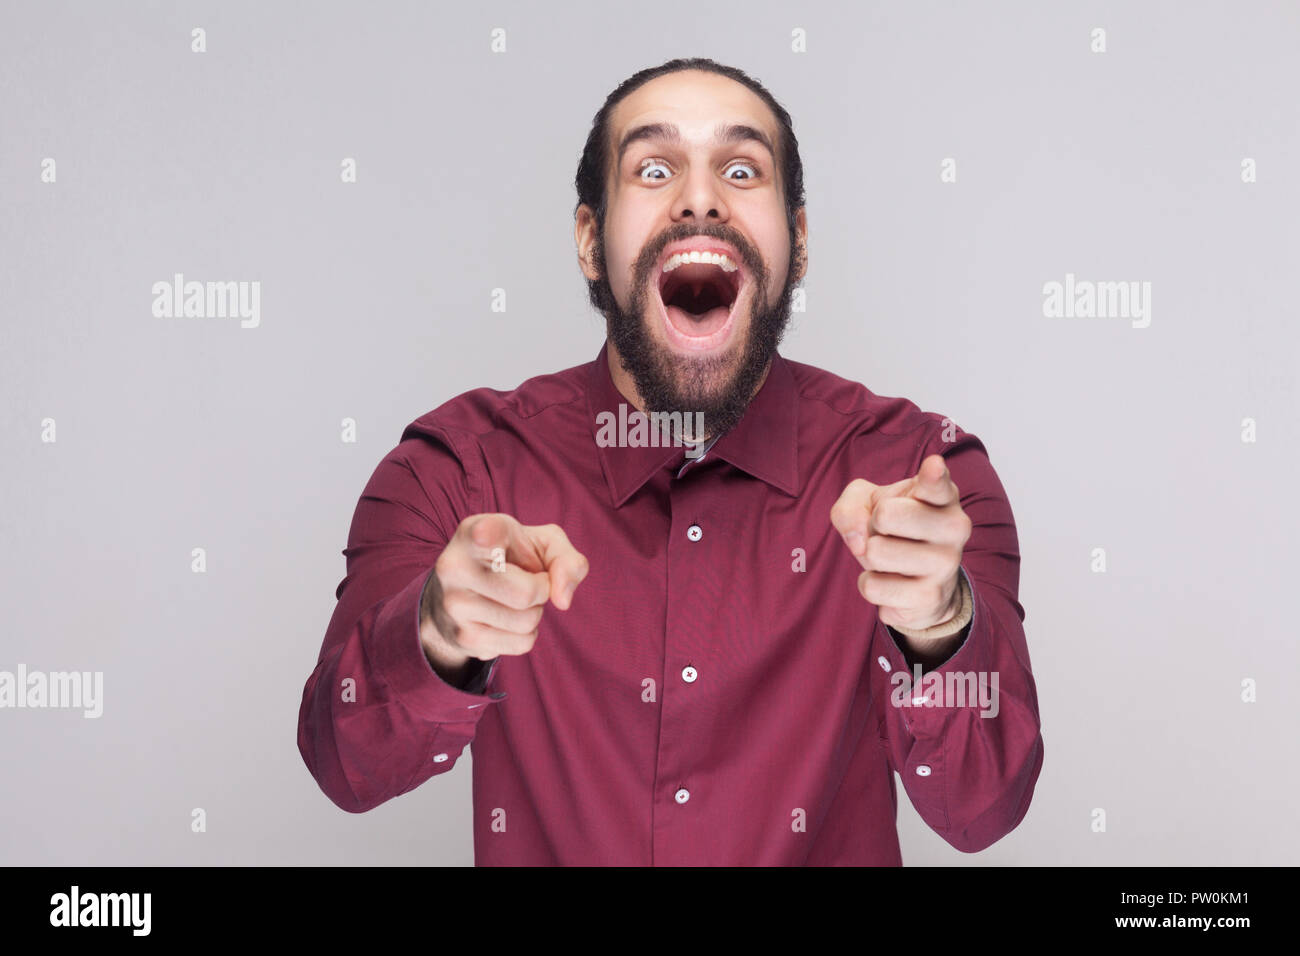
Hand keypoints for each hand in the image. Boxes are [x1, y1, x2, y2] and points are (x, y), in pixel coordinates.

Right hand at [419, 513, 588, 677]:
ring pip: (526, 622)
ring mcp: (454, 605)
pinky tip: (505, 618)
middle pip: (526, 593)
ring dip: (534, 613)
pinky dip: (526, 634)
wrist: (460, 594)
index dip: (487, 534)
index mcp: (474, 532)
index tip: (484, 535)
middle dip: (542, 590)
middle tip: (527, 580)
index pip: (482, 534)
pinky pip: (521, 643)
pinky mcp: (463, 638)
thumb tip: (563, 601)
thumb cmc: (511, 558)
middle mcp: (455, 567)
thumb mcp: (542, 543)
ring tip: (513, 599)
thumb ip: (566, 559)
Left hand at [830, 454, 970, 630]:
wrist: (921, 584)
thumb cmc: (894, 529)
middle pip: (885, 515)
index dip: (931, 475)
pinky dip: (871, 584)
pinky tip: (893, 582)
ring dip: (870, 557)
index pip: (936, 483)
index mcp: (942, 495)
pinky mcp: (930, 596)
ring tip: (891, 557)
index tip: (932, 467)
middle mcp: (954, 526)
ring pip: (874, 553)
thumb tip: (859, 544)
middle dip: (872, 524)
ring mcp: (946, 563)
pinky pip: (872, 587)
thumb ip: (851, 505)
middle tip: (888, 532)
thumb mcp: (867, 502)